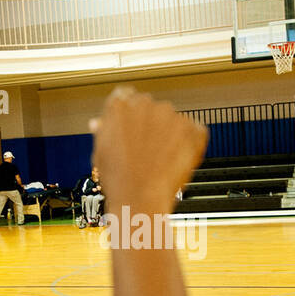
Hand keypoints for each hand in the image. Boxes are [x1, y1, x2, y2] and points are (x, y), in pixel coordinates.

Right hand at [91, 88, 205, 212]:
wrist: (140, 198)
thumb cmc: (118, 179)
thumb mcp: (100, 152)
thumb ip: (104, 132)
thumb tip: (100, 123)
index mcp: (120, 105)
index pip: (127, 98)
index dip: (130, 116)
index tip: (133, 128)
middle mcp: (146, 104)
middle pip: (151, 108)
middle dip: (151, 125)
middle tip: (147, 150)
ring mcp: (171, 116)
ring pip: (172, 120)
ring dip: (171, 134)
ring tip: (161, 160)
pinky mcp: (191, 129)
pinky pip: (194, 132)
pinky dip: (190, 143)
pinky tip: (177, 160)